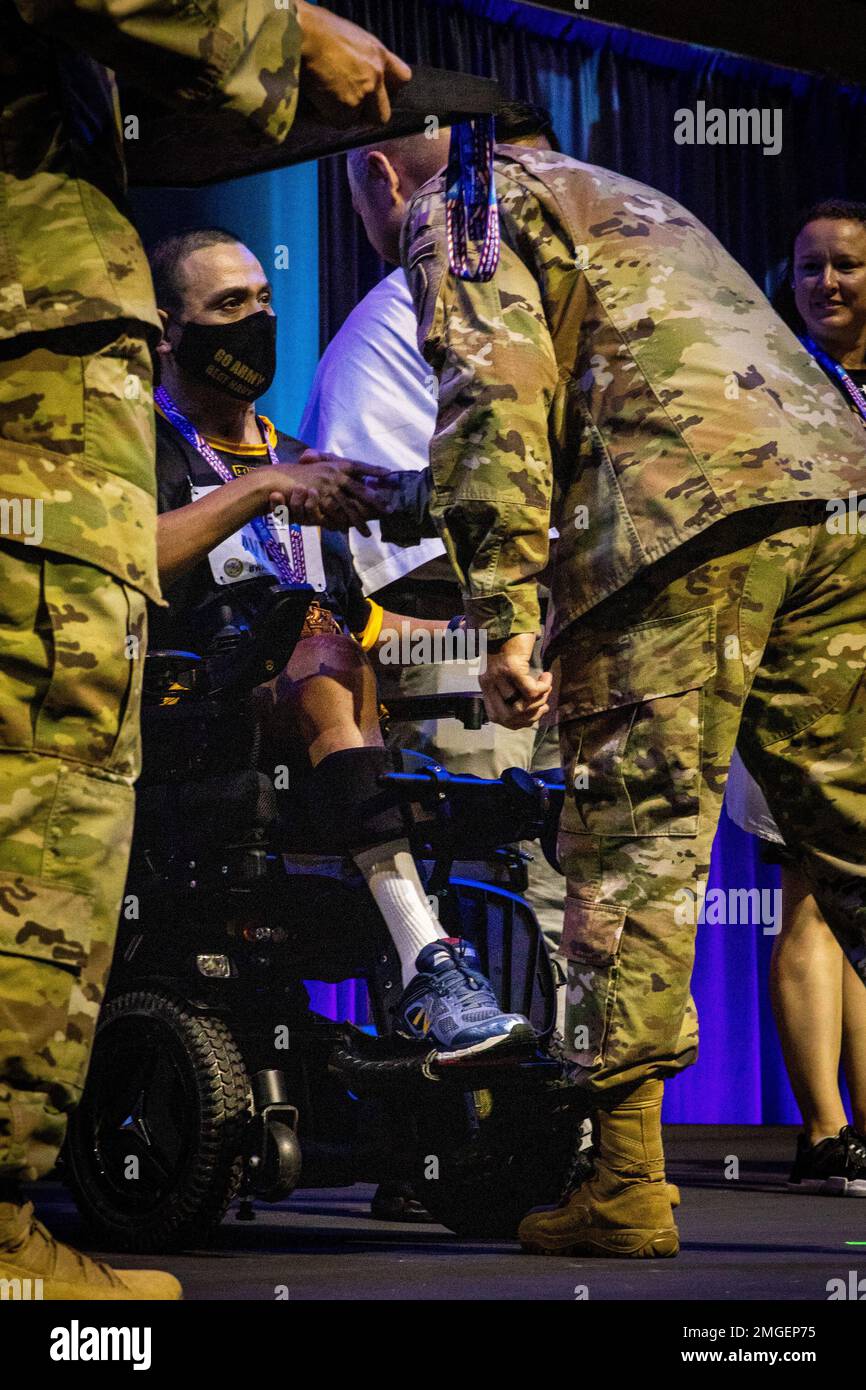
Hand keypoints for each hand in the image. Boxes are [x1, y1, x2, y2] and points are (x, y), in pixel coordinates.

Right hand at [262, 452, 392, 535]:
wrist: (277, 479)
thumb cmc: (296, 474)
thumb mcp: (316, 468)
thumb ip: (331, 470)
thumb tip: (349, 475)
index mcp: (336, 465)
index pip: (360, 466)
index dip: (374, 471)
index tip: (389, 474)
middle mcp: (335, 474)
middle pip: (361, 489)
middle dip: (376, 501)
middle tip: (389, 511)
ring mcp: (328, 487)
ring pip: (349, 506)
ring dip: (359, 521)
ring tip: (367, 533)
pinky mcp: (320, 499)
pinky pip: (334, 514)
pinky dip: (341, 524)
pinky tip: (347, 532)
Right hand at [296, 2, 411, 126]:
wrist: (301, 33)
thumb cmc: (315, 27)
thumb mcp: (348, 36)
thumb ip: (360, 57)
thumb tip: (355, 71)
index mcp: (378, 53)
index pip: (403, 79)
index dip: (390, 91)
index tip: (377, 93)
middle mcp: (376, 75)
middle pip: (383, 115)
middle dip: (366, 116)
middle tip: (347, 107)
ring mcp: (363, 94)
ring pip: (356, 120)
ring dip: (341, 114)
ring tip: (324, 96)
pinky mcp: (347, 108)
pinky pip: (337, 122)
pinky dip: (325, 115)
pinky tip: (315, 99)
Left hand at [479, 631, 551, 728]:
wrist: (505, 617)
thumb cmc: (507, 641)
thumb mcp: (503, 667)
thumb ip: (510, 684)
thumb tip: (532, 704)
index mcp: (486, 686)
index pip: (497, 718)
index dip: (517, 723)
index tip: (532, 715)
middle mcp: (489, 683)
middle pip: (509, 717)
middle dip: (530, 716)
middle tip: (543, 705)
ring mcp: (499, 676)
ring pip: (521, 705)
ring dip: (540, 701)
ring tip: (546, 688)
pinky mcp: (512, 667)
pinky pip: (530, 691)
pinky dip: (543, 688)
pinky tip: (547, 677)